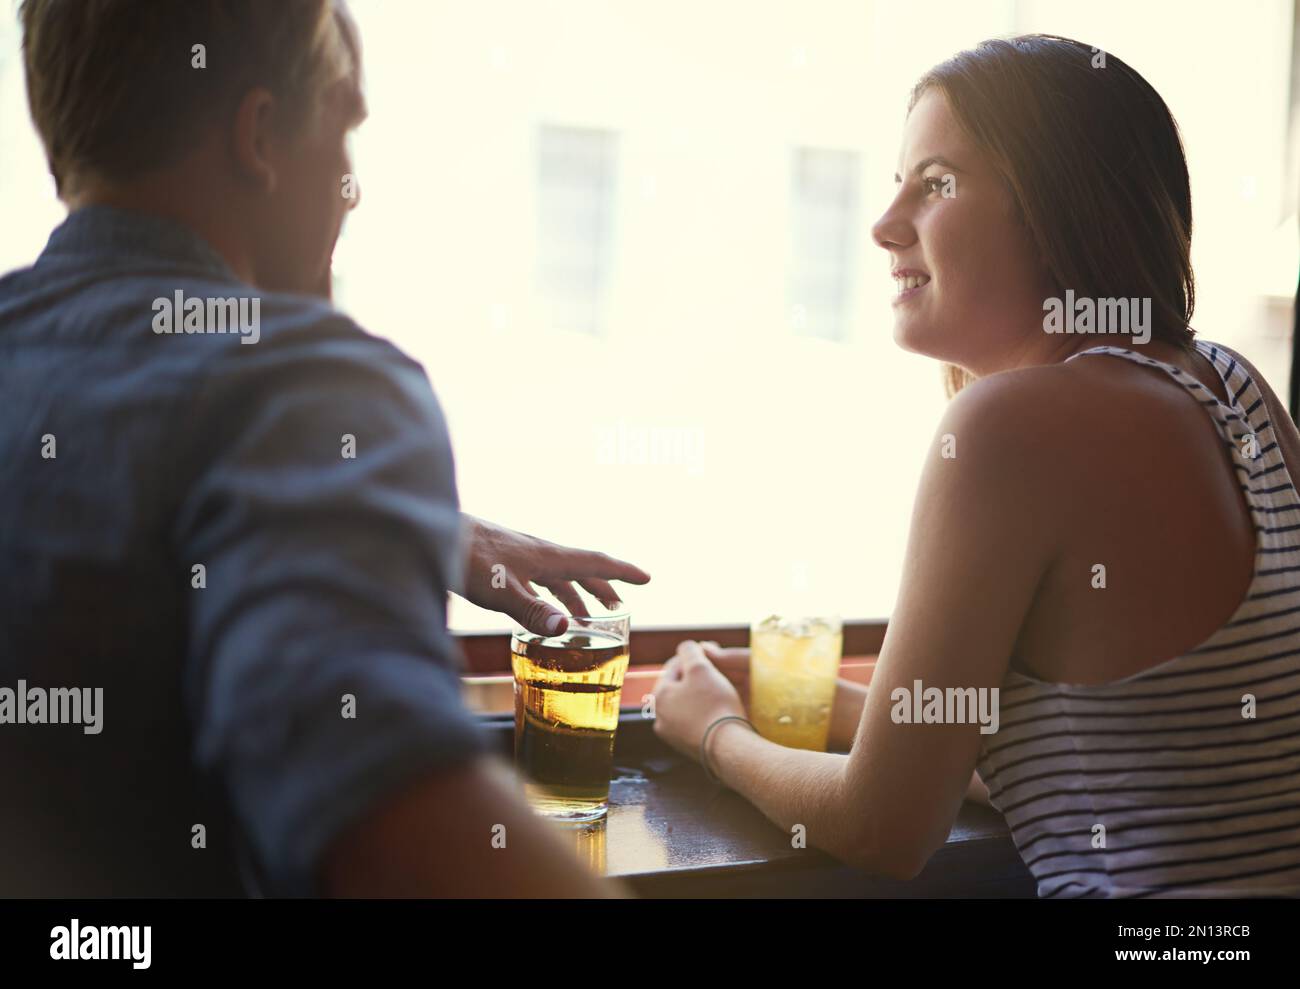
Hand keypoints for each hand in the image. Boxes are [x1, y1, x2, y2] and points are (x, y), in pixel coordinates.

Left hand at [459, 514, 649, 635]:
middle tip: (620, 606)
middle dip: (602, 588)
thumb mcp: (501, 590)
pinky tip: (539, 607)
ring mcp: (521, 556)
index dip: (621, 571)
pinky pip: (537, 579)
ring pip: (558, 576)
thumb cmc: (467, 558)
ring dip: (575, 595)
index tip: (646, 577)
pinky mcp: (502, 563)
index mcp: (547, 557)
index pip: (595, 562)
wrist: (434, 533)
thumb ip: (531, 611)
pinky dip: (548, 595)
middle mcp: (539, 554)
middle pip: (581, 570)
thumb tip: (564, 629)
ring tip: (583, 619)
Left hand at [651, 641, 747, 761]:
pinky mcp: (687, 748)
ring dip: (699, 696)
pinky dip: (704, 714)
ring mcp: (672, 736)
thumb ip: (689, 651)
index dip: (693, 657)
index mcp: (658, 696)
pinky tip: (718, 712)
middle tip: (716, 673)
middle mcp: (659, 718)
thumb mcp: (701, 668)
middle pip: (678, 688)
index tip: (711, 656)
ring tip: (719, 692)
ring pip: (686, 706)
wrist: (728, 747)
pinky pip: (694, 723)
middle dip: (695, 678)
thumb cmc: (714, 704)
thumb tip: (685, 647)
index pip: (673, 667)